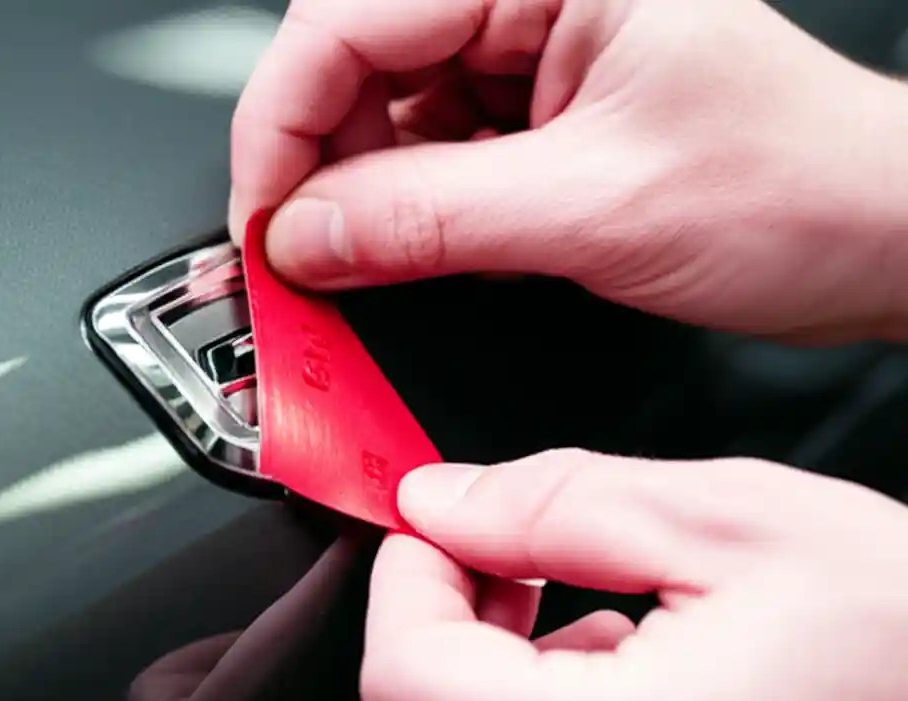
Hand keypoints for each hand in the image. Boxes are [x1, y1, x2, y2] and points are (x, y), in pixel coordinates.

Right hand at [229, 0, 907, 341]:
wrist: (872, 239)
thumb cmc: (798, 187)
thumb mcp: (593, 206)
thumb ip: (427, 220)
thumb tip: (303, 235)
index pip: (349, 20)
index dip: (283, 123)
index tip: (263, 217)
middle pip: (353, 61)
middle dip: (315, 166)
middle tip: (298, 256)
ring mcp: (525, 50)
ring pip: (380, 112)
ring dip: (354, 197)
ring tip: (355, 266)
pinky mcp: (527, 110)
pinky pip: (423, 151)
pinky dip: (398, 212)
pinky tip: (404, 252)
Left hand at [361, 450, 907, 700]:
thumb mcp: (733, 526)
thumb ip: (560, 504)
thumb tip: (441, 499)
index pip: (406, 677)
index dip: (408, 580)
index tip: (440, 523)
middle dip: (451, 611)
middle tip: (507, 548)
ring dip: (496, 655)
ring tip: (585, 595)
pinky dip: (546, 697)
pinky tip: (623, 655)